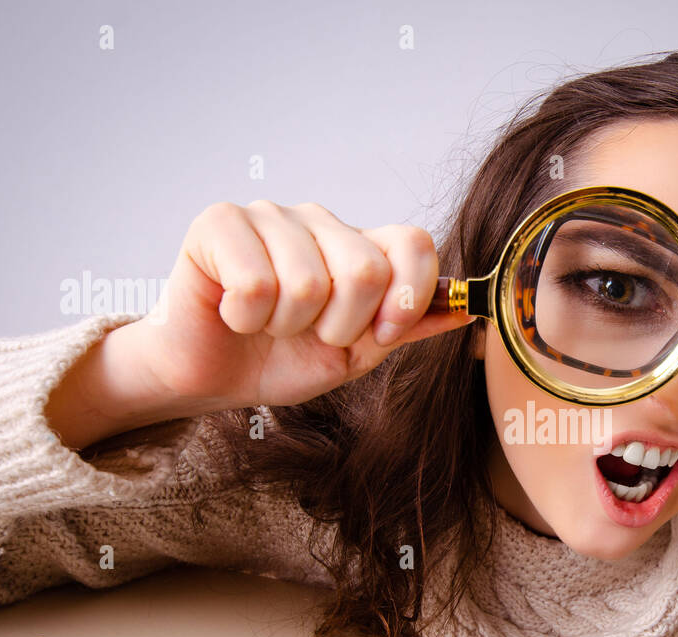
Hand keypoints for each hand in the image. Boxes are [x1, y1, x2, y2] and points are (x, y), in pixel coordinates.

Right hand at [135, 200, 473, 409]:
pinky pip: (255, 281)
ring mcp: (271, 216)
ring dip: (287, 325)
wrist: (212, 378)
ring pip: (309, 281)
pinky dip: (246, 317)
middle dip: (340, 326)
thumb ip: (407, 328)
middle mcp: (321, 222)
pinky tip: (235, 314)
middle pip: (366, 270)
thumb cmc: (281, 360)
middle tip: (309, 333)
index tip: (381, 336)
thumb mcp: (357, 354)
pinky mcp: (220, 223)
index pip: (414, 242)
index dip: (407, 297)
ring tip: (268, 324)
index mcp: (361, 247)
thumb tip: (466, 309)